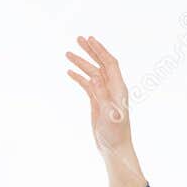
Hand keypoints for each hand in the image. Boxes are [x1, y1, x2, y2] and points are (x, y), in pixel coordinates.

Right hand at [65, 35, 133, 159]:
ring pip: (92, 74)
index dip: (100, 51)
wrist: (114, 148)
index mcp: (118, 88)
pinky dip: (79, 77)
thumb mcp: (110, 114)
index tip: (90, 40)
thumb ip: (103, 95)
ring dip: (81, 63)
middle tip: (78, 39)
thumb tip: (94, 77)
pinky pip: (87, 85)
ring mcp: (104, 94)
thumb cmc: (115, 134)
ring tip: (68, 53)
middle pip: (101, 64)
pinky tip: (70, 72)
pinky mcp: (97, 102)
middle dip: (90, 51)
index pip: (110, 63)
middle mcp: (112, 88)